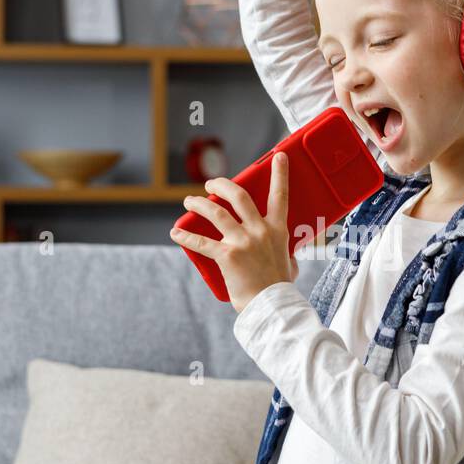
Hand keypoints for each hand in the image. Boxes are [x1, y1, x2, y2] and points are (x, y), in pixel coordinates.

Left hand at [169, 152, 298, 312]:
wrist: (272, 306)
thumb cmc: (279, 288)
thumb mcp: (288, 262)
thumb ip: (283, 252)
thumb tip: (284, 255)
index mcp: (277, 230)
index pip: (280, 196)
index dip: (279, 174)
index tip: (278, 157)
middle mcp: (260, 231)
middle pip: (238, 195)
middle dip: (221, 185)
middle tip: (211, 184)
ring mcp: (243, 241)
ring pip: (216, 212)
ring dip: (198, 204)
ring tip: (189, 202)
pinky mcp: (227, 256)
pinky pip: (200, 242)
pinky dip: (185, 236)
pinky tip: (175, 233)